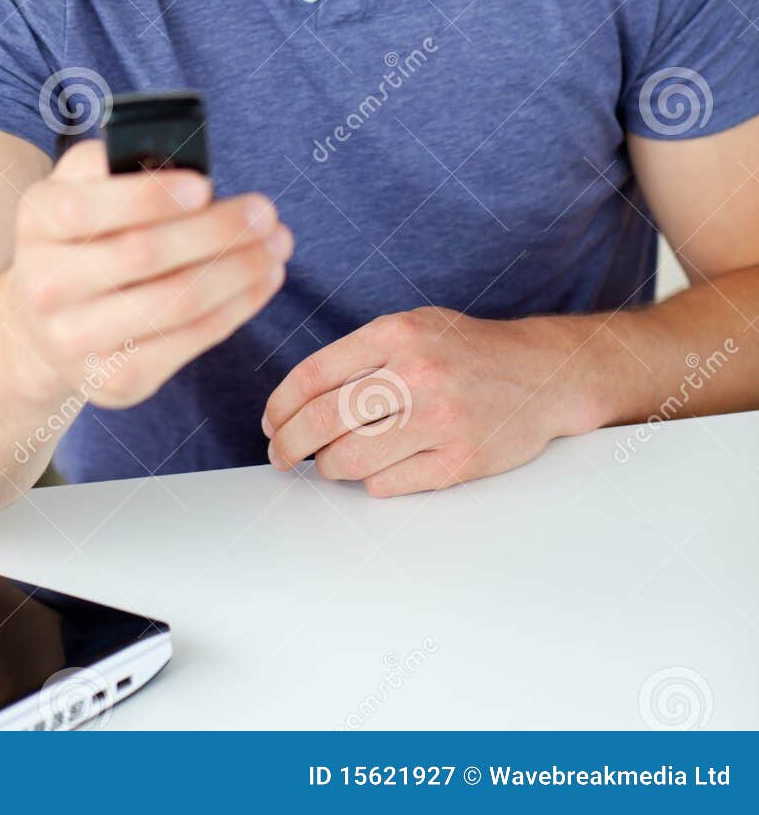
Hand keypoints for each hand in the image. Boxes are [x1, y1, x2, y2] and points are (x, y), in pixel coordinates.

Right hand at [8, 139, 292, 410]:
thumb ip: (119, 163)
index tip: (204, 186)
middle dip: (216, 231)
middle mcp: (44, 284)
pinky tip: (263, 282)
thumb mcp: (82, 187)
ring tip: (277, 245)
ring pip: (174, 302)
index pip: (87, 206)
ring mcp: (74, 339)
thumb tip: (190, 167)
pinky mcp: (111, 380)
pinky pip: (187, 342)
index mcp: (37, 220)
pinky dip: (236, 309)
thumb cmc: (84, 236)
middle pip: (143, 254)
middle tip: (265, 212)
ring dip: (239, 271)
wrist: (45, 325)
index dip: (149, 196)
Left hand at [261, 306, 590, 495]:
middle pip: (322, 421)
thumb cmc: (467, 351)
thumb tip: (295, 401)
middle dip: (288, 445)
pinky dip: (373, 483)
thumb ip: (360, 356)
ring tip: (330, 463)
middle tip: (281, 455)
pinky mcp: (460, 460)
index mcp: (398, 333)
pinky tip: (376, 471)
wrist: (544, 373)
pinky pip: (389, 485)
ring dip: (329, 468)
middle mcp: (417, 373)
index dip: (280, 404)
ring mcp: (440, 419)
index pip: (314, 374)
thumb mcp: (414, 328)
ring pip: (350, 460)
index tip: (270, 421)